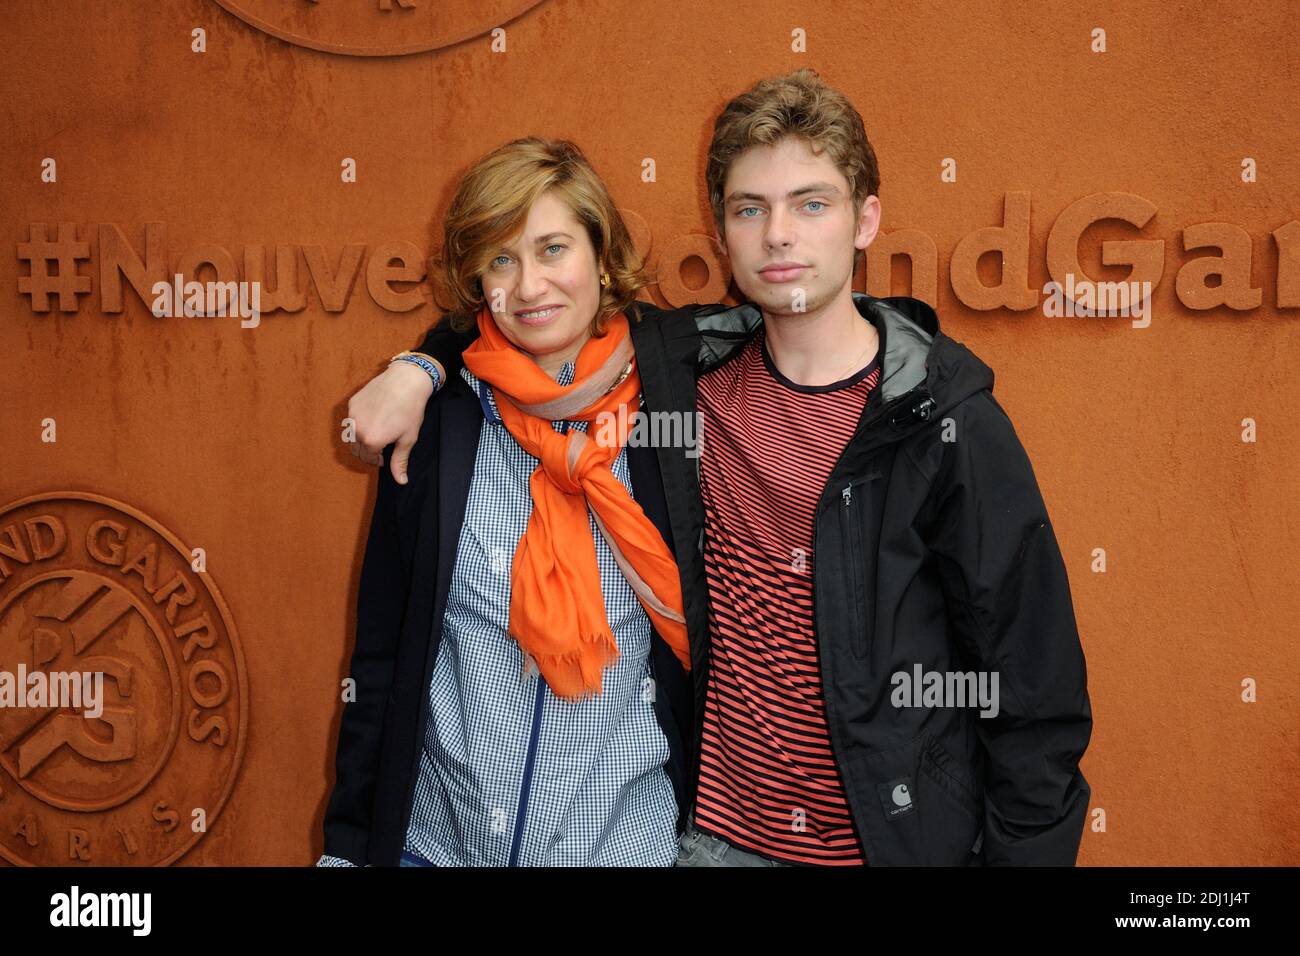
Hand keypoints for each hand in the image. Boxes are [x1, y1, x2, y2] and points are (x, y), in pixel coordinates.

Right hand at [347, 360, 438, 484]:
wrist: (406, 380)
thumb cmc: (410, 410)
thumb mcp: (408, 439)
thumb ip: (400, 462)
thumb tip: (401, 482)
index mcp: (371, 441)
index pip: (367, 458)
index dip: (376, 459)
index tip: (384, 457)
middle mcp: (357, 430)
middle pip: (356, 448)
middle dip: (367, 451)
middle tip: (380, 446)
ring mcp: (352, 415)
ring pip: (351, 435)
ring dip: (361, 438)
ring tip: (377, 432)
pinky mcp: (352, 403)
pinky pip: (352, 419)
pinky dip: (359, 423)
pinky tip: (374, 417)